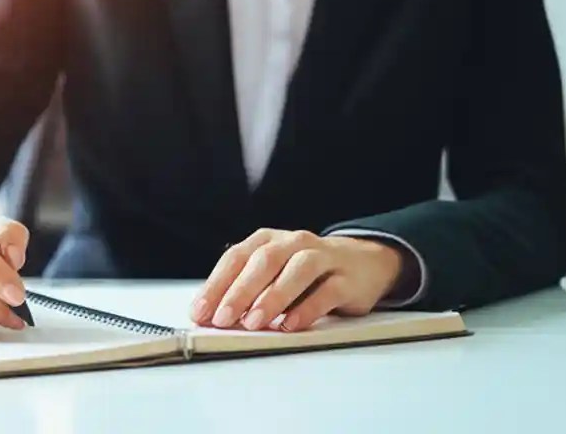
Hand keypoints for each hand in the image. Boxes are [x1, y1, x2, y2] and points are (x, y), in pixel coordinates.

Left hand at [190, 229, 404, 332]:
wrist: (364, 262)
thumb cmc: (306, 273)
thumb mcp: (272, 274)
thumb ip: (244, 291)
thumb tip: (210, 316)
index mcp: (268, 240)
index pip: (236, 258)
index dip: (216, 284)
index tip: (201, 311)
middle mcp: (294, 243)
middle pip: (264, 261)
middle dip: (240, 291)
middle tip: (222, 318)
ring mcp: (323, 258)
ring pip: (297, 270)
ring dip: (272, 296)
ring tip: (254, 322)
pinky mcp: (348, 279)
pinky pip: (327, 291)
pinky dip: (308, 309)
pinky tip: (291, 325)